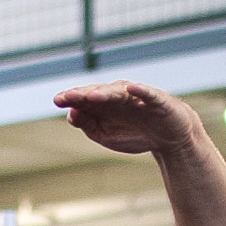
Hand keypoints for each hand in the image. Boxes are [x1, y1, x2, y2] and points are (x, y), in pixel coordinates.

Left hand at [53, 80, 203, 156]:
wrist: (168, 136)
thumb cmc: (134, 132)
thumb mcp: (105, 134)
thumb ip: (88, 124)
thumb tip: (71, 115)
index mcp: (104, 104)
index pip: (84, 98)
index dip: (71, 98)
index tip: (57, 100)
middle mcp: (119, 96)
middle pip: (98, 93)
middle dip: (83, 94)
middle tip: (69, 96)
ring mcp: (138, 97)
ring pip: (119, 93)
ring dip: (106, 93)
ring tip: (93, 96)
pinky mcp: (157, 101)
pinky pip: (148, 94)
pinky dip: (140, 91)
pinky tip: (132, 89)